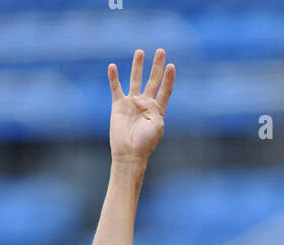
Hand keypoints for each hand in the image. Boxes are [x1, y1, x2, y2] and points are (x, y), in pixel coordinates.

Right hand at [108, 48, 174, 164]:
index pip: (165, 90)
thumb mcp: (156, 125)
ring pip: (136, 80)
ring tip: (140, 52)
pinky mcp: (118, 105)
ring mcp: (131, 103)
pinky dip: (114, 78)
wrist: (129, 154)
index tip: (171, 65)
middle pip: (153, 80)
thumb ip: (152, 108)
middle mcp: (145, 104)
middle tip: (161, 51)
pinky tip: (113, 67)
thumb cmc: (145, 143)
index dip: (168, 78)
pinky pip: (116, 88)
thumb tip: (138, 98)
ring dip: (138, 66)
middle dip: (157, 66)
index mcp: (157, 110)